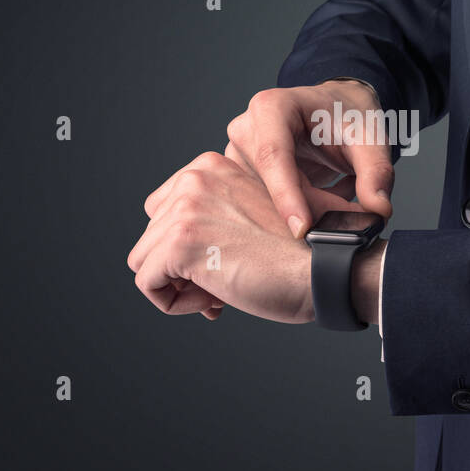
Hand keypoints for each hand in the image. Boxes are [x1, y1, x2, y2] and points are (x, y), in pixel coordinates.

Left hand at [127, 152, 351, 322]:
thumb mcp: (256, 212)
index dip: (187, 245)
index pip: (163, 210)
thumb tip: (176, 253)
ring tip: (219, 292)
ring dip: (179, 285)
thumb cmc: (304, 249)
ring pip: (144, 260)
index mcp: (211, 167)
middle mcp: (193, 179)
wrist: (326, 267)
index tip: (221, 260)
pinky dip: (174, 303)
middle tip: (221, 281)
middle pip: (151, 235)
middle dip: (181, 266)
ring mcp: (184, 209)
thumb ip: (219, 214)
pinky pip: (146, 283)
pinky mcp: (180, 243)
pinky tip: (214, 301)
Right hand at [225, 79, 394, 238]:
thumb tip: (377, 210)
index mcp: (272, 108)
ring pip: (268, 201)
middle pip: (270, 185)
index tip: (302, 228)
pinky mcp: (245, 178)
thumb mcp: (370, 137)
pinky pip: (269, 207)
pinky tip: (327, 196)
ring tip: (342, 194)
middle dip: (311, 208)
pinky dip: (302, 211)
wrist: (339, 107)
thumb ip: (376, 172)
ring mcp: (241, 156)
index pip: (273, 156)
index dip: (286, 195)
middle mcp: (247, 130)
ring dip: (309, 210)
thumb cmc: (348, 114)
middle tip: (351, 213)